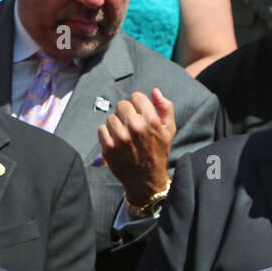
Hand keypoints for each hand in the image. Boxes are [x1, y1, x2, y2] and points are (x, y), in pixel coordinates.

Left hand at [97, 88, 174, 208]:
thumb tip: (155, 91)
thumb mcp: (169, 130)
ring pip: (111, 117)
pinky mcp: (109, 147)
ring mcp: (120, 138)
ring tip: (124, 135)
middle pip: (122, 105)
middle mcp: (135, 127)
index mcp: (151, 121)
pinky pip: (101, 129)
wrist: (146, 179)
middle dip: (126, 113)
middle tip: (131, 125)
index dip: (137, 104)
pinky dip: (107, 134)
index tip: (139, 113)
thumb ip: (165, 107)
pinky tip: (116, 141)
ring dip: (116, 124)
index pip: (136, 97)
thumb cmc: (158, 152)